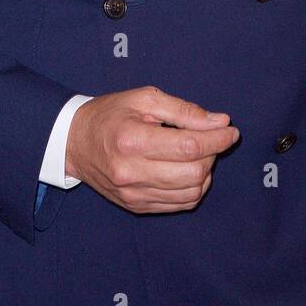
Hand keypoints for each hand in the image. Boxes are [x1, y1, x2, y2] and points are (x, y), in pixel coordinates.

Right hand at [65, 86, 238, 213]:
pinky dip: (193, 188)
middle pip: (193, 174)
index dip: (217, 139)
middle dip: (211, 155)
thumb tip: (220, 122)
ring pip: (190, 193)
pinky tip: (186, 170)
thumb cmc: (110, 114)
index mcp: (132, 140)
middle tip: (209, 139)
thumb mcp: (144, 99)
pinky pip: (179, 204)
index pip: (188, 147)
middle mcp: (131, 172)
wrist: (74, 142)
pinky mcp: (136, 206)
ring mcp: (133, 194)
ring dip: (204, 173)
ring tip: (196, 154)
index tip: (231, 131)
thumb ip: (184, 110)